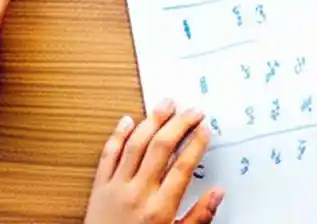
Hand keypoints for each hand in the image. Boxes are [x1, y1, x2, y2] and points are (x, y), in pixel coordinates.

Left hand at [84, 100, 221, 223]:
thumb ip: (198, 217)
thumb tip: (217, 193)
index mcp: (160, 209)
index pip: (182, 166)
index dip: (196, 143)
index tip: (204, 129)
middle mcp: (138, 193)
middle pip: (161, 147)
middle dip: (179, 124)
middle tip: (192, 110)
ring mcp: (116, 187)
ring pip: (135, 144)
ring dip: (152, 120)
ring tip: (166, 104)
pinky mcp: (99, 187)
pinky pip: (108, 154)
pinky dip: (118, 135)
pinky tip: (128, 120)